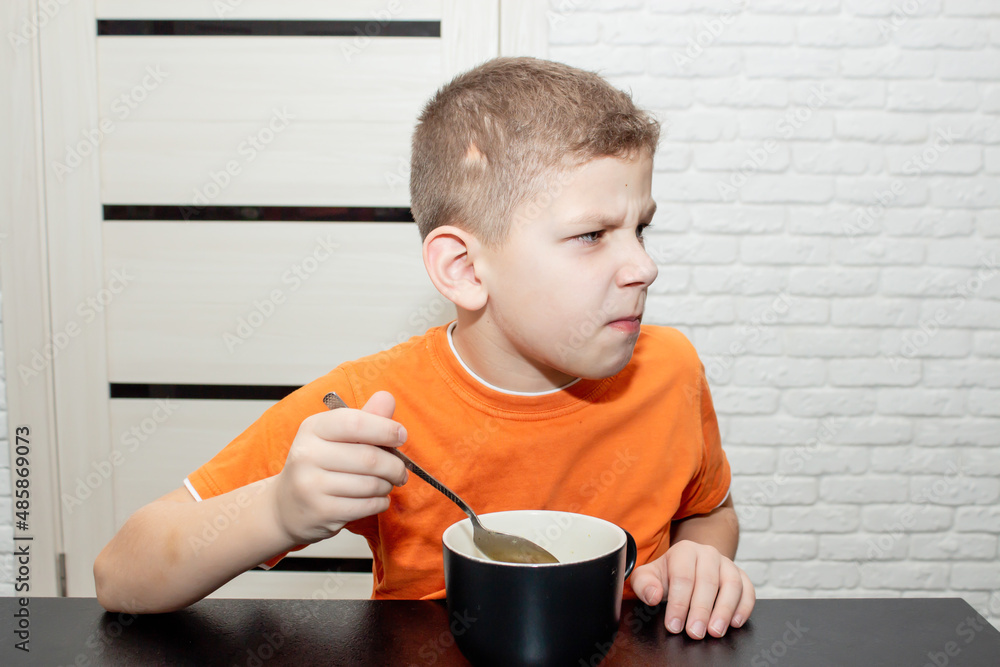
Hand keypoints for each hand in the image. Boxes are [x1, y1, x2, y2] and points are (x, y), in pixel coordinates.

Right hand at [272, 391, 408, 544]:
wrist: (286, 506)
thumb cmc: (319, 465)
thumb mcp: (335, 436)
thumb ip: (365, 418)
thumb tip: (387, 398)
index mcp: (312, 428)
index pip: (355, 422)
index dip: (385, 428)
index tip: (401, 436)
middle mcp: (307, 454)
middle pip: (368, 457)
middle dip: (394, 465)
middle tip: (400, 471)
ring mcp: (311, 485)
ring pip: (370, 484)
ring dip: (387, 485)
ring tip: (386, 484)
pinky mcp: (320, 511)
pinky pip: (365, 506)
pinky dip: (380, 502)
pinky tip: (377, 499)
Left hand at [630, 540, 754, 638]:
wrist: (690, 566)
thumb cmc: (668, 575)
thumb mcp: (648, 576)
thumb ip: (644, 584)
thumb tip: (652, 596)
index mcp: (684, 551)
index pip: (683, 577)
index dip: (678, 603)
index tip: (674, 625)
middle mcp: (708, 554)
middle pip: (708, 581)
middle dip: (701, 610)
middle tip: (695, 632)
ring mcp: (727, 564)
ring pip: (732, 584)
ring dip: (725, 610)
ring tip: (715, 631)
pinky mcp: (742, 576)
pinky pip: (748, 590)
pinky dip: (744, 607)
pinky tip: (735, 623)